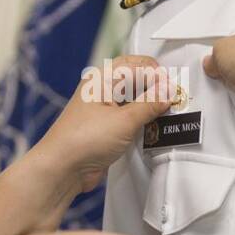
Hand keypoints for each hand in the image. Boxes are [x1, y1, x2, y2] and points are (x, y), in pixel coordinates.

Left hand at [38, 56, 175, 193]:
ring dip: (150, 104)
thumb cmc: (82, 140)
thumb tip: (168, 90)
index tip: (173, 88)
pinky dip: (143, 120)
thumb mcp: (124, 120)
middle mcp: (102, 90)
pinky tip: (153, 127)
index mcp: (101, 79)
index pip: (136, 65)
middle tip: (173, 97)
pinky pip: (129, 117)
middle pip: (135, 79)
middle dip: (155, 86)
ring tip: (166, 112)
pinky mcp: (106, 128)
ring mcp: (103, 110)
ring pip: (133, 99)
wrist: (62, 169)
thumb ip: (149, 104)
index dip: (157, 74)